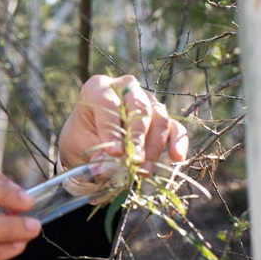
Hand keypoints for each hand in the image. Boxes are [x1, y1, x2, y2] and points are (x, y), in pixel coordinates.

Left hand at [58, 75, 188, 174]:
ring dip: (154, 147)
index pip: (110, 105)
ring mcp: (147, 100)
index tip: (115, 154)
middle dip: (138, 138)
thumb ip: (96, 155)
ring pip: (159, 118)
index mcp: (99, 88)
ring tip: (144, 171)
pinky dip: (177, 141)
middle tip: (135, 162)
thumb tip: (106, 169)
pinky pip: (174, 127)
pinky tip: (176, 156)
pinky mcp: (161, 117)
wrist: (90, 142)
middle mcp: (126, 88)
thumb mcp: (83, 145)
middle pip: (139, 108)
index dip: (112, 130)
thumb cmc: (83, 138)